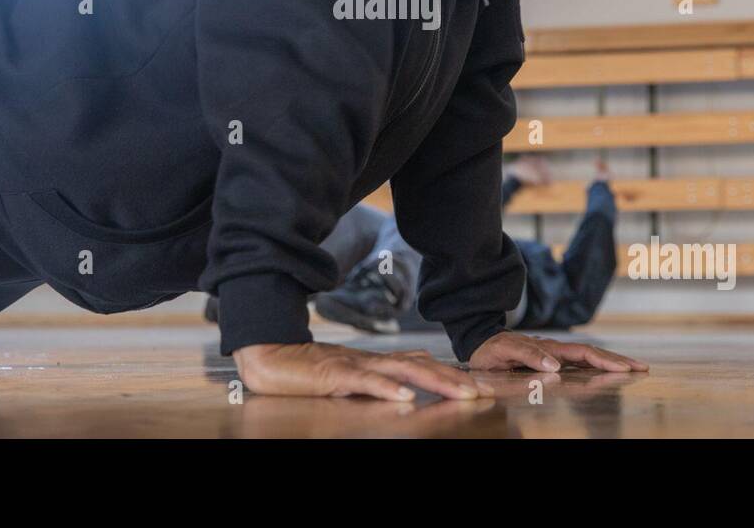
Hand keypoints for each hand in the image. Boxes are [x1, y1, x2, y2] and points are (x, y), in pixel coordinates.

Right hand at [233, 341, 496, 400]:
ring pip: (403, 371)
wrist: (268, 356)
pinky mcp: (334, 374)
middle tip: (484, 392)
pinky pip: (364, 381)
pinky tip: (405, 396)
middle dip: (455, 379)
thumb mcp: (350, 376)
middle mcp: (372, 360)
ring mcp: (354, 365)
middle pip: (422, 366)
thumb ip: (378, 377)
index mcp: (377, 361)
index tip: (481, 387)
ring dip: (435, 382)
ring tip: (462, 394)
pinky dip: (386, 387)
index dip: (452, 374)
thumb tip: (411, 380)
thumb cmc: (307, 371)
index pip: (422, 365)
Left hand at [468, 331, 647, 372]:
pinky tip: (606, 372)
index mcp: (549, 348)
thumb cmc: (491, 349)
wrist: (480, 342)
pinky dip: (596, 366)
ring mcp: (555, 355)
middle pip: (593, 353)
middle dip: (618, 360)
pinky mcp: (551, 360)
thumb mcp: (504, 349)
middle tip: (642, 367)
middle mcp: (556, 350)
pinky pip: (579, 363)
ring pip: (589, 358)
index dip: (604, 360)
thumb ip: (528, 354)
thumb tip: (555, 365)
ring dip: (611, 362)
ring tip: (633, 368)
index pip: (584, 353)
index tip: (624, 368)